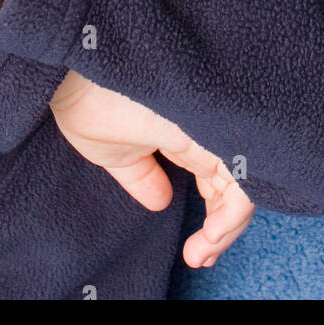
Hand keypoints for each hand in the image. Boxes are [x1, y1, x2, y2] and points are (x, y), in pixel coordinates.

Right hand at [49, 69, 254, 269]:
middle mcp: (206, 124)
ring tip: (204, 253)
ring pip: (247, 180)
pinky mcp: (213, 124)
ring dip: (229, 225)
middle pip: (238, 180)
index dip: (215, 216)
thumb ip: (142, 175)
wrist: (77, 67)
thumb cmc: (87, 97)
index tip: (196, 252)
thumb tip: (162, 203)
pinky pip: (241, 174)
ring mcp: (213, 122)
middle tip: (201, 257)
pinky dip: (233, 212)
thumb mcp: (115, 149)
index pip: (218, 176)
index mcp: (184, 128)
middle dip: (225, 228)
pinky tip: (212, 236)